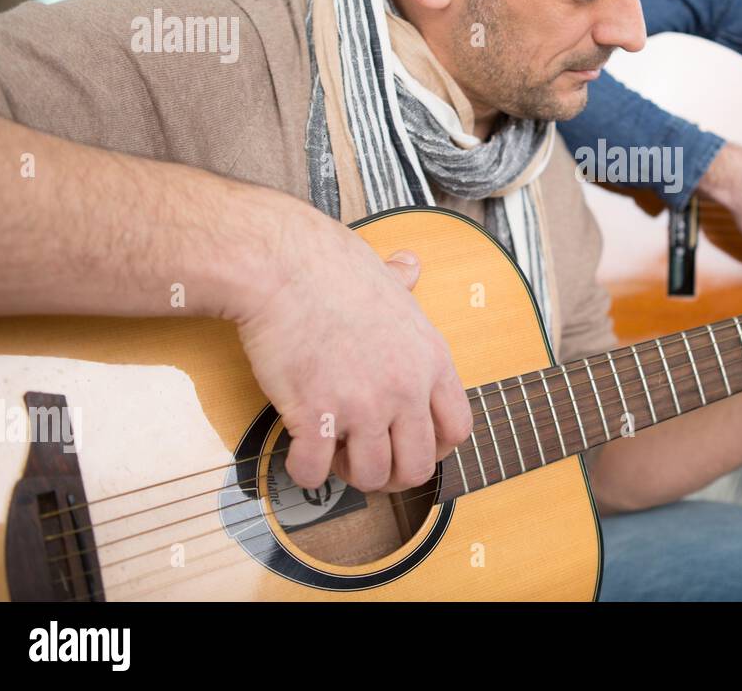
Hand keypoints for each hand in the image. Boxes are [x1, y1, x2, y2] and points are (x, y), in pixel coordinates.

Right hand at [233, 217, 472, 494]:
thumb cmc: (331, 267)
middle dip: (391, 472)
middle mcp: (405, 388)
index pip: (457, 429)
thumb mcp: (387, 277)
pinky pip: (314, 473)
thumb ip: (405, 280)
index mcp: (430, 360)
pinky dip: (304, 469)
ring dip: (349, 473)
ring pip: (372, 477)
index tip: (408, 444)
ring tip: (332, 448)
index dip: (434, 447)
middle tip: (366, 456)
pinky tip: (298, 448)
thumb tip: (409, 264)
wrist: (284, 266)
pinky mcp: (317, 415)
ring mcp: (364, 405)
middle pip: (418, 466)